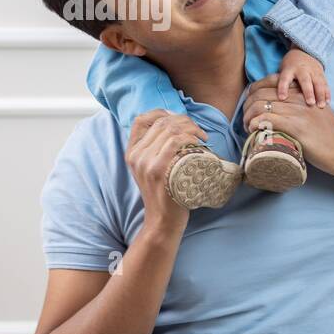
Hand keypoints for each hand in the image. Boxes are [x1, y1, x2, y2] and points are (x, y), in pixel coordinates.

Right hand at [125, 109, 207, 229]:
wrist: (162, 220)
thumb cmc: (164, 194)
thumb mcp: (149, 170)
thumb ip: (152, 152)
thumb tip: (170, 129)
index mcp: (131, 152)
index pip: (141, 120)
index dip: (162, 112)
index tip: (179, 118)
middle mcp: (135, 155)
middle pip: (161, 122)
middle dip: (184, 120)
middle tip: (199, 131)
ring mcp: (146, 163)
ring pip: (170, 129)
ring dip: (191, 127)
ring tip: (202, 137)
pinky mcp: (159, 170)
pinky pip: (175, 142)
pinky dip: (190, 137)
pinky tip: (199, 142)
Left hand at [242, 74, 333, 177]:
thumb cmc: (328, 134)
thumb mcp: (314, 111)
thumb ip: (299, 105)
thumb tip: (280, 110)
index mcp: (301, 92)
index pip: (269, 81)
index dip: (253, 90)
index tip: (248, 103)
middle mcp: (297, 97)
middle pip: (260, 93)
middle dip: (247, 105)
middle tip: (245, 118)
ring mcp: (296, 111)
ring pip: (260, 105)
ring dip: (247, 116)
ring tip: (247, 126)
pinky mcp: (295, 126)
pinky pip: (266, 119)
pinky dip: (254, 124)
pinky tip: (252, 130)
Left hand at [276, 48, 329, 106]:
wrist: (304, 52)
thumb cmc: (290, 67)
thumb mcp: (282, 71)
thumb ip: (279, 83)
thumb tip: (270, 100)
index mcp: (289, 69)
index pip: (285, 78)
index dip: (283, 88)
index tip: (282, 98)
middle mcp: (302, 70)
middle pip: (305, 81)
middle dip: (308, 92)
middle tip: (310, 103)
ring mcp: (313, 71)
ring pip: (318, 83)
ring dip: (320, 94)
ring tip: (321, 106)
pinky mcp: (321, 74)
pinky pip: (325, 83)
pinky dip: (327, 93)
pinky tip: (328, 102)